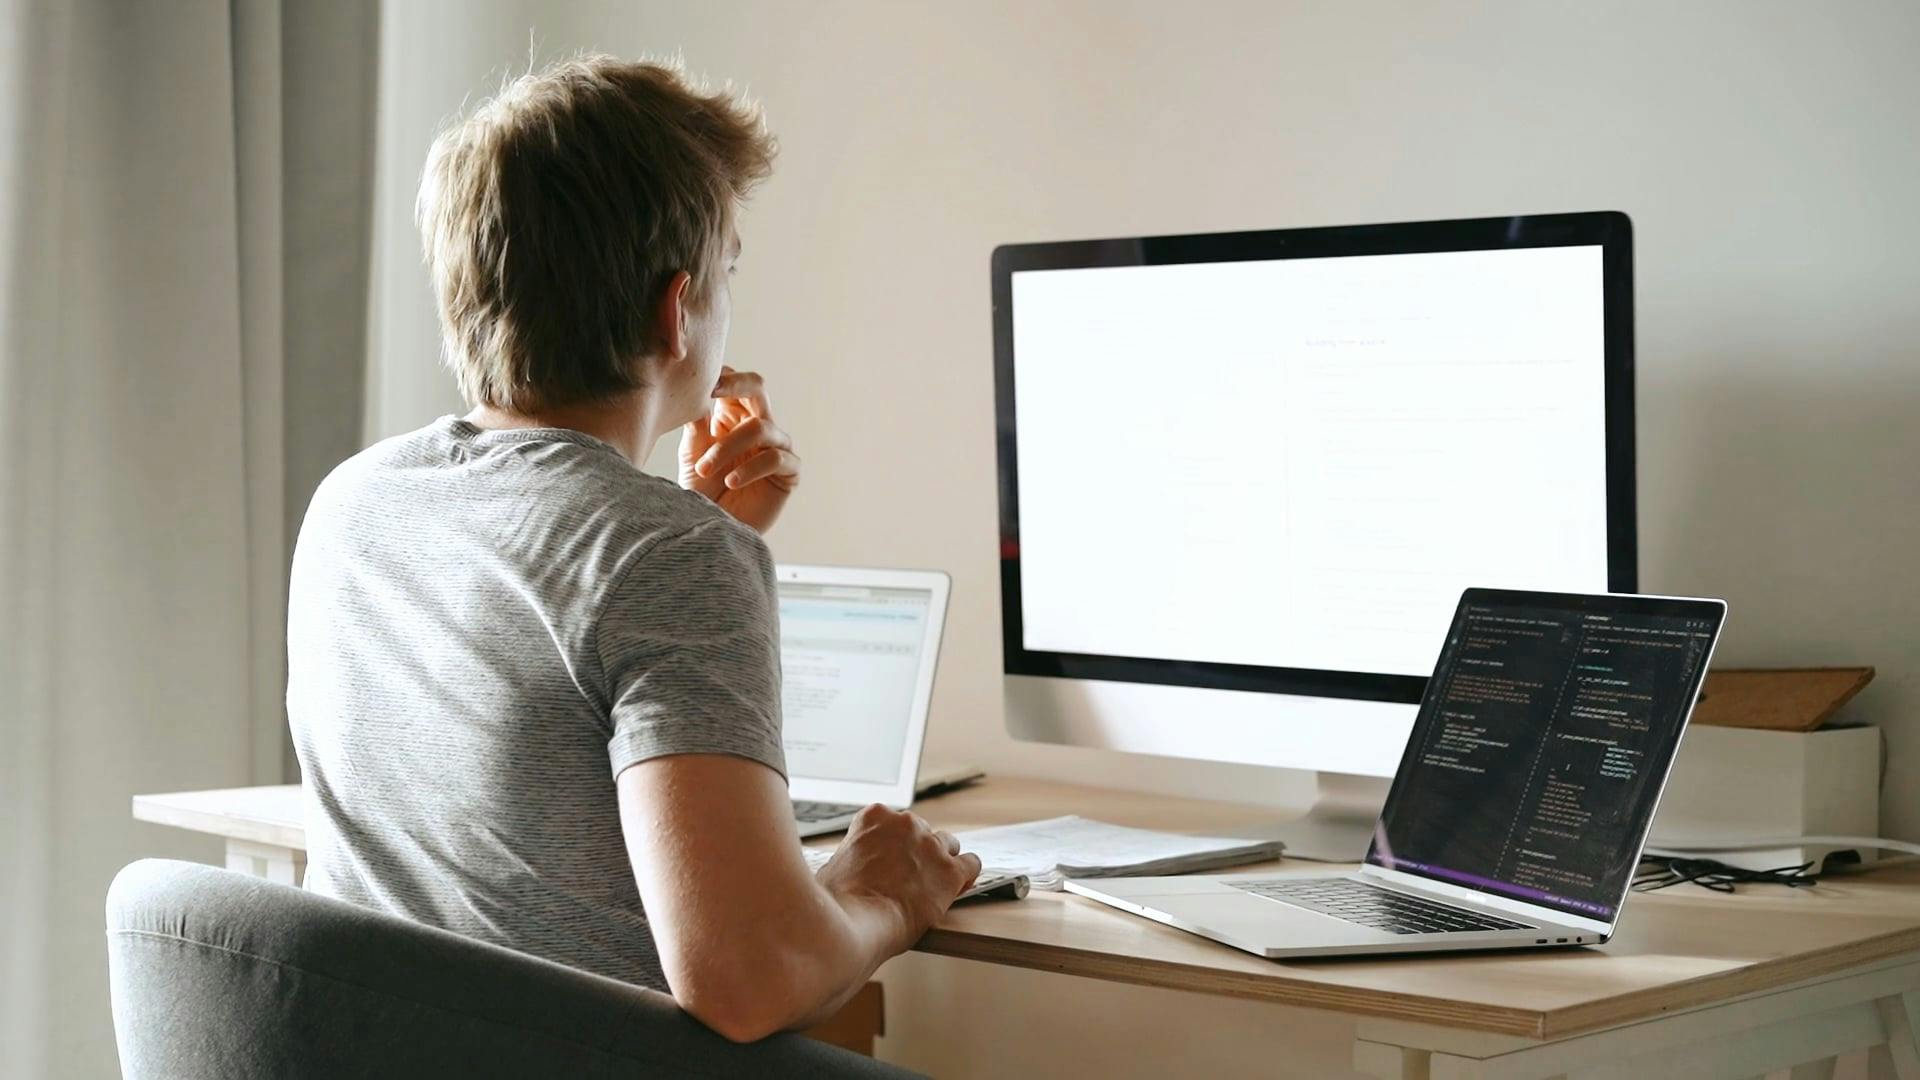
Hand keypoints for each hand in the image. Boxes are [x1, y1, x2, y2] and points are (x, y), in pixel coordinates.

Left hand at [678, 367, 799, 534]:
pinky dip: (750, 468)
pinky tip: (730, 482)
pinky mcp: (789, 473)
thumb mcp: (692, 451)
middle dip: (736, 384)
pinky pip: (776, 458)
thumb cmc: (700, 491)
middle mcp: (758, 425)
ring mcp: (777, 447)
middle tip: (711, 390)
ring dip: (727, 447)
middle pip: (758, 388)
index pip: (735, 383)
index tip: (698, 381)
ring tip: (705, 469)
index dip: (721, 376)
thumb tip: (697, 390)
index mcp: (733, 415)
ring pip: (760, 427)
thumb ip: (697, 420)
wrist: (709, 531)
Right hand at [815, 805, 981, 953]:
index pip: (894, 822)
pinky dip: (966, 876)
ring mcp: (930, 846)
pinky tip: (960, 885)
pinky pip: (971, 864)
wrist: (851, 926)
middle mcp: (906, 824)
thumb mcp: (832, 866)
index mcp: (874, 817)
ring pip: (948, 844)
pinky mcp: (950, 871)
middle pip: (922, 831)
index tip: (892, 861)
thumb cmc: (836, 903)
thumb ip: (852, 856)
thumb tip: (852, 866)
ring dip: (941, 862)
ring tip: (933, 884)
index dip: (894, 845)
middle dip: (917, 852)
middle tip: (909, 877)